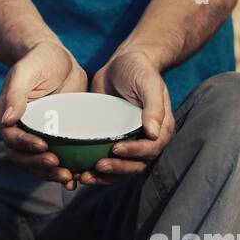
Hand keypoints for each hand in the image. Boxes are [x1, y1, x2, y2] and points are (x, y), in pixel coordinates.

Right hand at [0, 40, 87, 188]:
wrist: (60, 61)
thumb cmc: (40, 60)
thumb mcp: (26, 72)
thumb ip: (15, 93)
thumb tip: (6, 120)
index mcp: (6, 116)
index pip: (12, 138)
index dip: (26, 146)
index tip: (44, 147)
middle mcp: (19, 130)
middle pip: (23, 158)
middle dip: (39, 166)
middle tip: (60, 167)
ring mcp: (36, 137)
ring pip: (38, 164)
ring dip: (51, 174)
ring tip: (69, 178)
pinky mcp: (54, 140)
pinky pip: (55, 161)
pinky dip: (63, 172)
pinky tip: (76, 178)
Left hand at [85, 49, 174, 185]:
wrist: (123, 62)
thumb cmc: (139, 70)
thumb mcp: (148, 83)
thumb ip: (153, 107)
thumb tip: (154, 134)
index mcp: (161, 129)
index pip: (151, 150)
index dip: (135, 153)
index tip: (116, 149)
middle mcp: (147, 141)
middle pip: (136, 165)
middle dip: (117, 169)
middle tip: (97, 166)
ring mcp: (130, 143)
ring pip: (121, 169)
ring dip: (104, 177)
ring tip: (84, 177)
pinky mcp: (114, 142)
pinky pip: (108, 162)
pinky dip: (95, 172)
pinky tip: (78, 173)